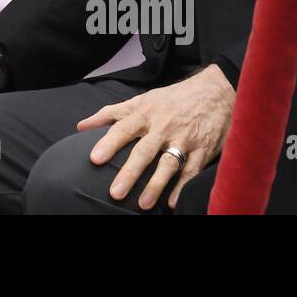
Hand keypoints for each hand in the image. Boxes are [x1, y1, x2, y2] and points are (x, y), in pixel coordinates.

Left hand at [78, 64, 233, 210]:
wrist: (215, 92)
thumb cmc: (171, 99)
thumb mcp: (140, 100)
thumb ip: (111, 114)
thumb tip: (81, 126)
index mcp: (146, 114)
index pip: (123, 128)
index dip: (109, 142)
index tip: (95, 158)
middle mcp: (164, 127)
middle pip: (144, 151)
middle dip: (130, 172)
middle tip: (115, 192)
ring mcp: (184, 139)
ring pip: (168, 164)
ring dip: (155, 185)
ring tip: (143, 204)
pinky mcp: (203, 150)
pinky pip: (191, 171)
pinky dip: (182, 188)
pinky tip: (172, 203)